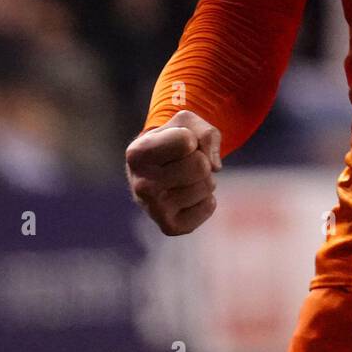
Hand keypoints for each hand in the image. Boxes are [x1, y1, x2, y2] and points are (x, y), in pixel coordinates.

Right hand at [126, 109, 221, 235]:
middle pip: (200, 166)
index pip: (186, 141)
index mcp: (137, 153)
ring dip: (204, 179)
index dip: (190, 138)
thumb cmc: (173, 140)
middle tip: (186, 163)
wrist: (158, 170)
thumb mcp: (187, 123)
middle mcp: (140, 184)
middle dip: (201, 160)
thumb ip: (206, 133)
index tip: (178, 143)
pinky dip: (206, 198)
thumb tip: (215, 166)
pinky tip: (188, 196)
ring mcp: (153, 210)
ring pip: (207, 186)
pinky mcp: (170, 227)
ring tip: (186, 178)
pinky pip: (209, 207)